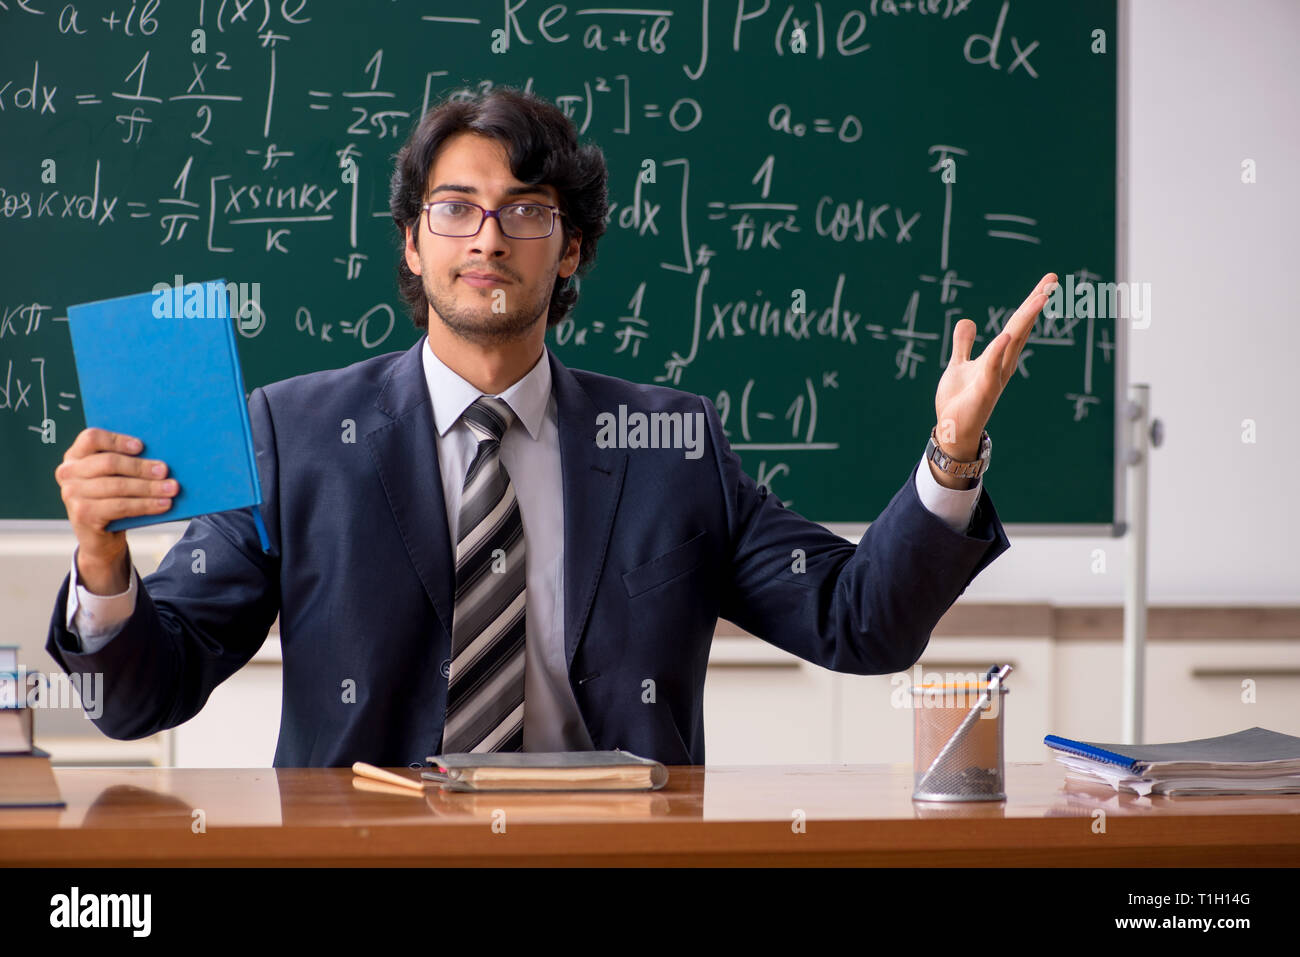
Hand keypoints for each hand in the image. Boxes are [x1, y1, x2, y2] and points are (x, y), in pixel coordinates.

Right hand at [54, 428, 178, 593]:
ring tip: (171, 488)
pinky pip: (120, 506)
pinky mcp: (82, 514)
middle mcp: (68, 472)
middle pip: (108, 463)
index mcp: (75, 455)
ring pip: (118, 486)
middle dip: (141, 467)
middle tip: (165, 470)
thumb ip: (127, 461)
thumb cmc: (112, 497)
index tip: (142, 446)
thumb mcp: (115, 476)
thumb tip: (159, 456)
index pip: (92, 438)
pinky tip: (164, 504)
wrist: (100, 536)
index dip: (117, 440)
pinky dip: (146, 505)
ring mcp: (72, 494)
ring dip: (149, 487)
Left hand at [933, 272, 1057, 458]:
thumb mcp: (958, 365)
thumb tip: (967, 320)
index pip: (1018, 324)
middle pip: (1021, 328)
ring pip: (1013, 344)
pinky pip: (991, 368)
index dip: (1031, 302)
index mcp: (998, 356)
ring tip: (1038, 298)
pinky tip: (1006, 335)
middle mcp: (1002, 365)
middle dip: (1035, 304)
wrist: (952, 431)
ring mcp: (995, 378)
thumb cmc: (959, 401)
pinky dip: (998, 352)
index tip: (1049, 281)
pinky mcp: (983, 392)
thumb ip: (963, 344)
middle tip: (1052, 281)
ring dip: (1025, 321)